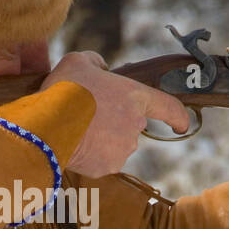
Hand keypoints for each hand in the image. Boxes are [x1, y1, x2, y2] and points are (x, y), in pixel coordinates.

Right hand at [41, 51, 191, 176]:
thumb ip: (96, 63)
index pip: (169, 107)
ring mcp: (122, 149)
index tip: (182, 125)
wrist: (47, 126)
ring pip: (114, 144)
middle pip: (130, 125)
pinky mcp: (106, 167)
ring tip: (75, 128)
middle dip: (113, 121)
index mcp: (135, 97)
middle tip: (87, 113)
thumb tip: (101, 69)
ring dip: (100, 137)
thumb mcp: (77, 61)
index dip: (178, 116)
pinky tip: (72, 143)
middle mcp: (135, 125)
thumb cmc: (63, 90)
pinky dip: (89, 153)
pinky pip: (100, 160)